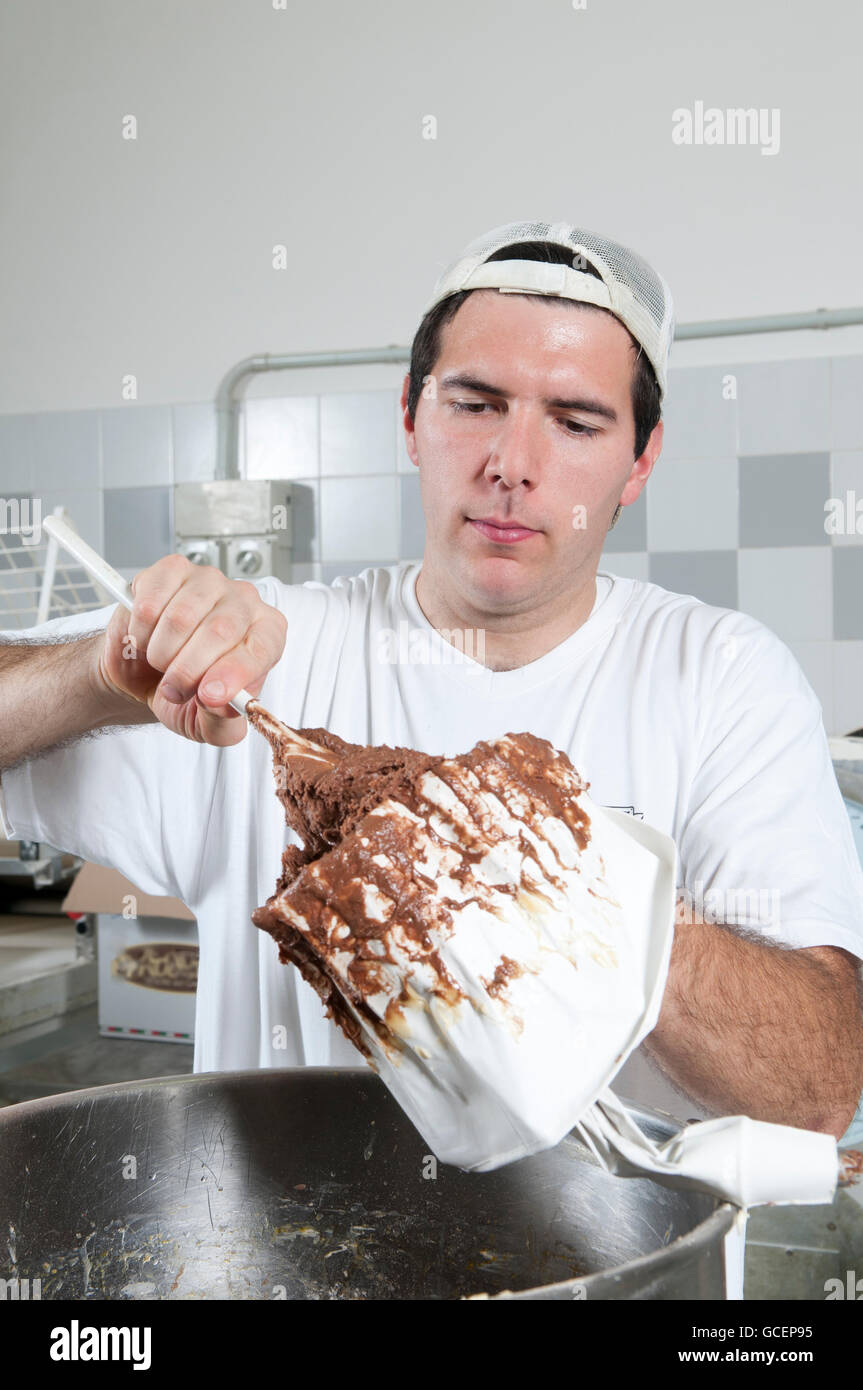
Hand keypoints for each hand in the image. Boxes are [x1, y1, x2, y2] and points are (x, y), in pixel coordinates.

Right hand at [92, 554, 286, 745]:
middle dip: (188, 671)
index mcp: (266, 637)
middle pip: (220, 630)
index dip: (233, 674)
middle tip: (174, 690)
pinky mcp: (172, 571)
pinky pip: (150, 602)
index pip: (261, 648)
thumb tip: (221, 702)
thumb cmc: (186, 694)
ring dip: (161, 654)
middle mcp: (244, 602)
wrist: (143, 676)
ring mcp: (209, 581)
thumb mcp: (207, 724)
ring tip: (160, 663)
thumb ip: (222, 722)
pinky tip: (146, 638)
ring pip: (181, 618)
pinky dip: (141, 632)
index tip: (208, 696)